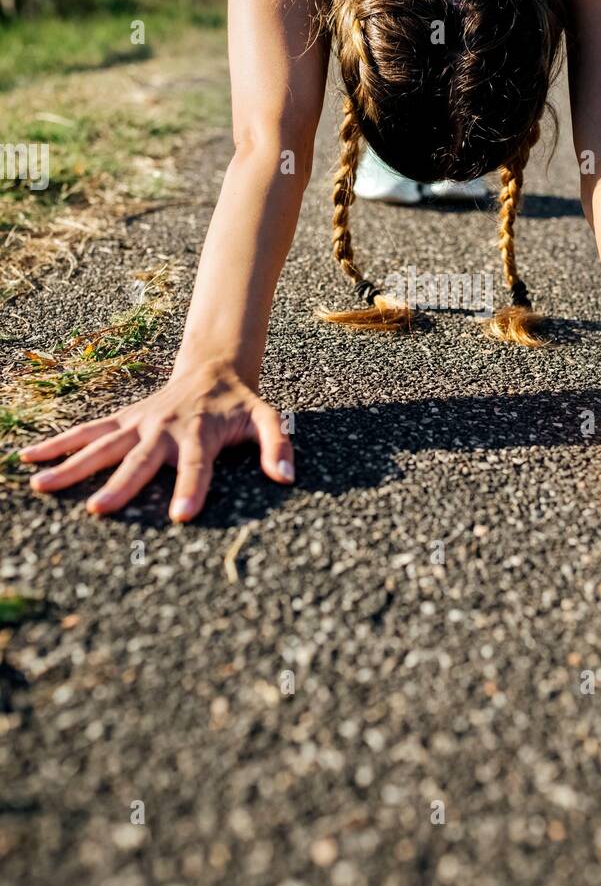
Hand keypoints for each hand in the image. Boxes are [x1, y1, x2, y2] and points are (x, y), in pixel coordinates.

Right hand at [19, 362, 293, 521]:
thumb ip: (278, 446)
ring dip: (71, 465)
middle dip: (120, 485)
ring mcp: (139, 424)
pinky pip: (87, 432)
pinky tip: (29, 460)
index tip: (182, 516)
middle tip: (98, 510)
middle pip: (139, 461)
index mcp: (200, 434)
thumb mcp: (268, 419)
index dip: (191, 489)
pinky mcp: (123, 420)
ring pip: (101, 445)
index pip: (197, 466)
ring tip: (40, 485)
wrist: (213, 369)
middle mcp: (164, 430)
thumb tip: (286, 477)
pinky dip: (58, 444)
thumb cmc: (240, 405)